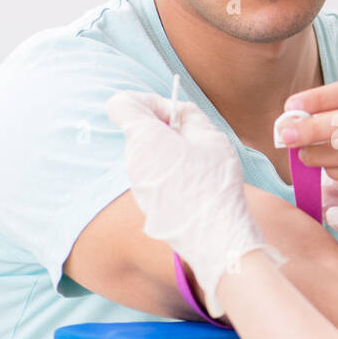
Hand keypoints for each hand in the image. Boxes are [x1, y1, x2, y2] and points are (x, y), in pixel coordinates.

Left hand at [106, 91, 283, 316]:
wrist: (216, 237)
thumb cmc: (214, 183)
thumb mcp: (212, 137)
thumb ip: (190, 116)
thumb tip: (179, 113)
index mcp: (144, 139)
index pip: (121, 103)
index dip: (146, 100)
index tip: (173, 113)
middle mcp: (133, 161)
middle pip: (139, 130)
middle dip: (164, 126)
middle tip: (195, 136)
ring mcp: (138, 185)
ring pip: (148, 155)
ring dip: (170, 151)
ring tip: (201, 163)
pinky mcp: (147, 204)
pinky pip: (154, 177)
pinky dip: (171, 172)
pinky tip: (197, 185)